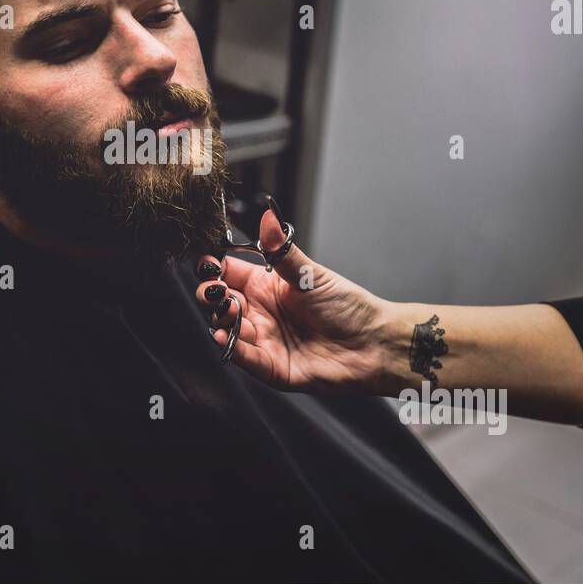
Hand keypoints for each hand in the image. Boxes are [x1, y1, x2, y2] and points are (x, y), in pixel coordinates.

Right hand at [195, 211, 389, 392]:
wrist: (375, 343)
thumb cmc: (349, 308)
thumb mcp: (311, 275)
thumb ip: (282, 251)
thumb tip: (268, 216)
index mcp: (267, 286)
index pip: (228, 273)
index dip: (213, 268)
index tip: (208, 264)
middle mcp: (261, 312)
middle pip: (220, 302)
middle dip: (210, 294)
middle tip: (215, 290)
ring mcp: (264, 339)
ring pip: (227, 328)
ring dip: (221, 319)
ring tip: (230, 310)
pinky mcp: (271, 366)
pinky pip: (244, 357)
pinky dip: (231, 347)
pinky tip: (224, 335)